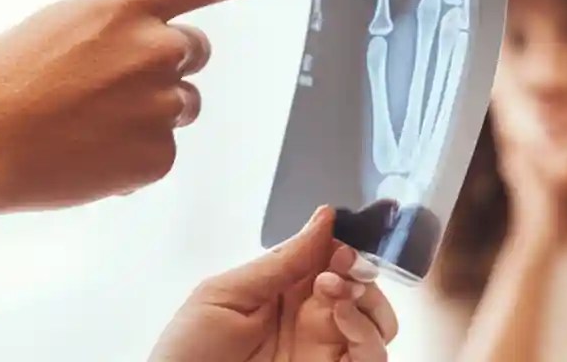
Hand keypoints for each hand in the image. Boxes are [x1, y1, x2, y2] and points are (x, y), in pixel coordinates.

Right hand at [0, 0, 317, 225]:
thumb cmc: (1, 81)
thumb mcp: (59, 25)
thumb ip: (117, 26)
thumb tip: (157, 50)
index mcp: (125, 6)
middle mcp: (154, 49)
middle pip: (195, 53)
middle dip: (165, 66)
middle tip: (107, 86)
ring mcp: (159, 105)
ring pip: (181, 106)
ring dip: (149, 113)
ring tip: (86, 124)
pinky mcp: (156, 157)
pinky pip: (162, 152)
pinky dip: (132, 156)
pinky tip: (86, 156)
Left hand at [150, 207, 398, 361]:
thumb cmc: (187, 354)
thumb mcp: (225, 295)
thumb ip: (279, 261)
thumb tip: (324, 218)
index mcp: (284, 294)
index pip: (331, 261)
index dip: (342, 247)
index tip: (339, 242)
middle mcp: (311, 322)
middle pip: (363, 289)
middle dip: (360, 270)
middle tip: (340, 265)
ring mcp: (326, 353)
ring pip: (379, 323)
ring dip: (367, 298)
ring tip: (335, 290)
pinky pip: (373, 358)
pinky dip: (368, 333)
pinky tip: (341, 314)